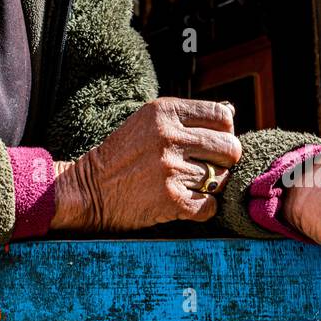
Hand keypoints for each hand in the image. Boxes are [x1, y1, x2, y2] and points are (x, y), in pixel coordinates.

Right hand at [52, 97, 240, 230]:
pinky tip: (182, 201)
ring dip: (209, 185)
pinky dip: (201, 208)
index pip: (223, 116)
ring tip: (184, 183)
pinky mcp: (172, 200)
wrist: (89, 189)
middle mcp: (169, 137)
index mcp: (165, 111)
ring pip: (221, 179)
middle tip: (205, 166)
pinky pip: (211, 206)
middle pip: (230, 148)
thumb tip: (231, 112)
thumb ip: (189, 116)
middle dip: (224, 160)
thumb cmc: (123, 153)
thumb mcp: (149, 121)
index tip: (211, 142)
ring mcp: (171, 169)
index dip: (224, 132)